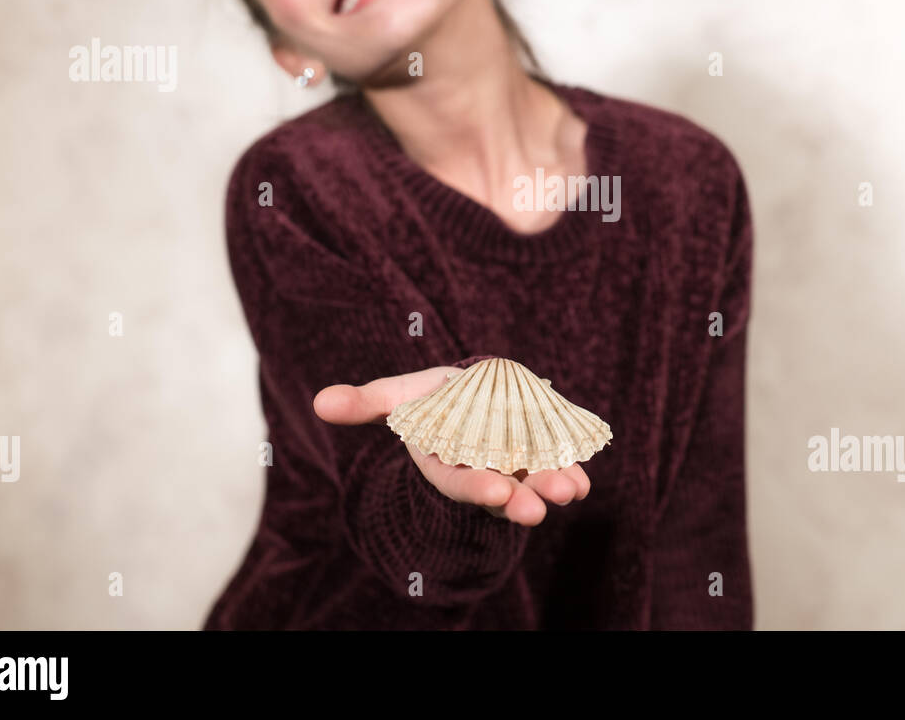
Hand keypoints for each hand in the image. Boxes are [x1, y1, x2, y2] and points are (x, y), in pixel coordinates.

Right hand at [312, 366, 590, 525]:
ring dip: (551, 488)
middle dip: (517, 501)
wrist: (475, 395)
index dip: (475, 486)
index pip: (458, 480)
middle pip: (499, 491)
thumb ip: (366, 403)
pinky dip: (573, 473)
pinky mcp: (542, 459)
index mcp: (444, 461)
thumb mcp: (401, 397)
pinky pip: (560, 468)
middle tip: (535, 509)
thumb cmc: (434, 398)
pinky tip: (584, 479)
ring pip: (533, 484)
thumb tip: (320, 402)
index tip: (496, 492)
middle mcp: (480, 472)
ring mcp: (514, 469)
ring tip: (570, 490)